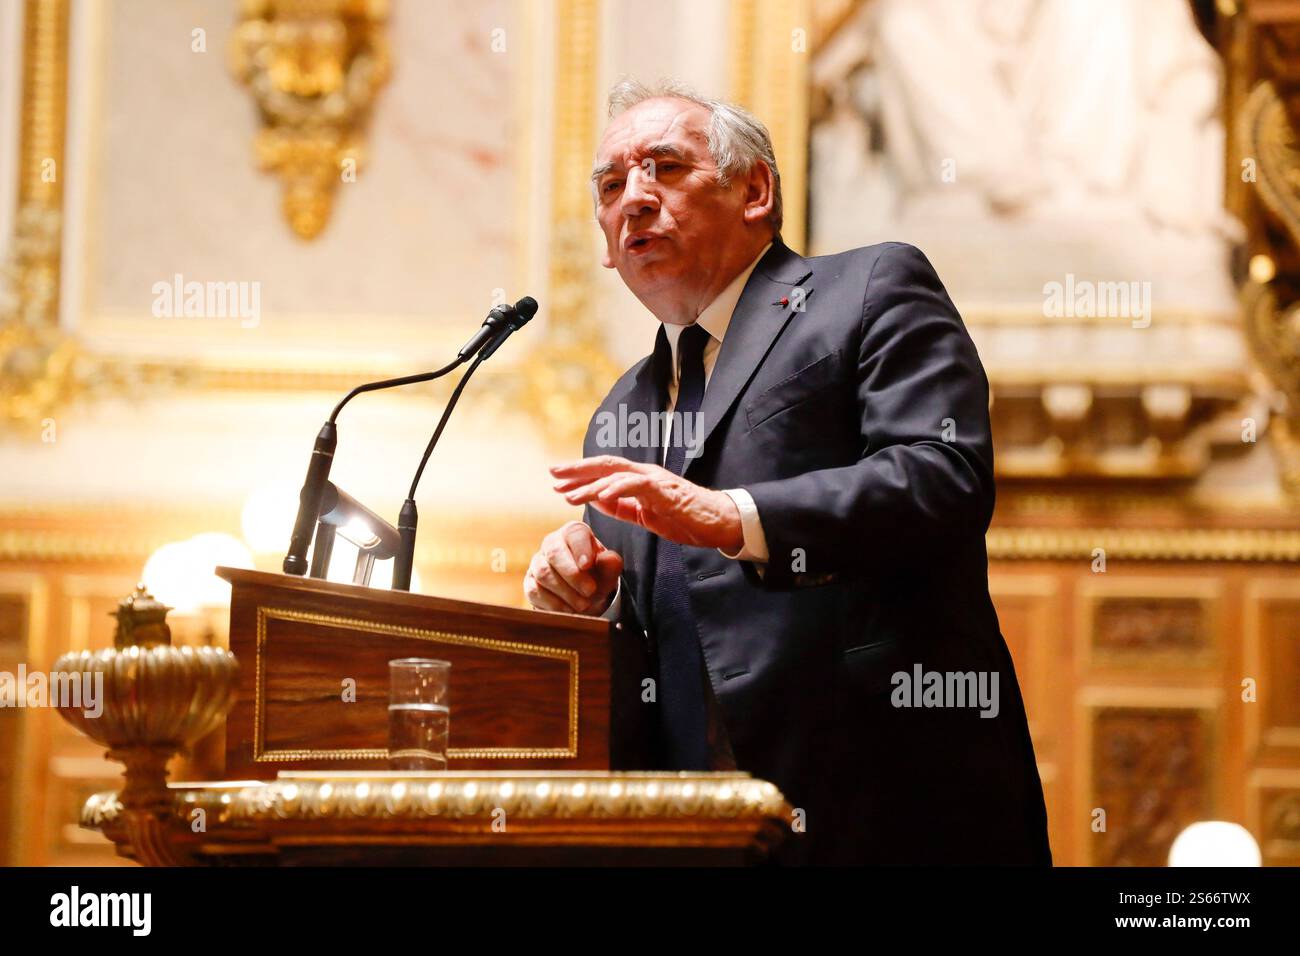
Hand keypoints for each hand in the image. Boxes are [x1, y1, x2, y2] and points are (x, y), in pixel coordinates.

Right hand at [523, 520, 622, 614]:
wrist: (583, 595)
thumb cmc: (596, 576)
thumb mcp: (608, 572)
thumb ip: (611, 565)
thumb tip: (610, 559)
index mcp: (573, 533)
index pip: (574, 533)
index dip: (580, 549)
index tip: (588, 565)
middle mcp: (551, 543)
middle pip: (554, 553)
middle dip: (572, 574)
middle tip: (590, 591)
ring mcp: (537, 562)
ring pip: (543, 574)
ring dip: (566, 592)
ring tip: (584, 605)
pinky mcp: (529, 582)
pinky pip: (535, 591)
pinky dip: (554, 604)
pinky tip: (569, 610)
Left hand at [550, 456, 743, 551]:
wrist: (720, 522)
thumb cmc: (687, 519)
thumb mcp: (646, 515)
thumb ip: (622, 507)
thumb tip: (597, 500)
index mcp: (640, 480)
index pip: (605, 472)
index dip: (580, 474)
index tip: (557, 479)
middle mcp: (645, 474)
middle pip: (605, 465)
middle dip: (577, 470)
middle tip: (552, 473)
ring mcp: (656, 480)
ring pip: (616, 473)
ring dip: (589, 483)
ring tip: (568, 493)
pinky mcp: (665, 490)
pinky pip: (636, 485)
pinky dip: (615, 488)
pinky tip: (599, 495)